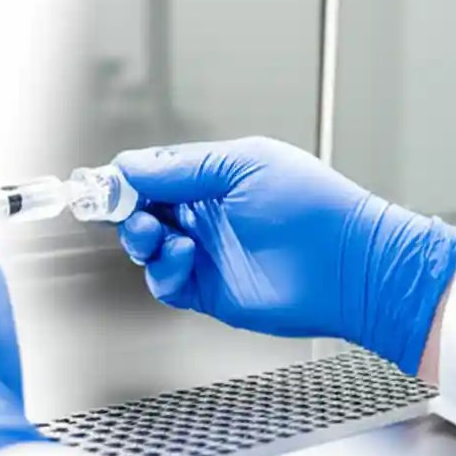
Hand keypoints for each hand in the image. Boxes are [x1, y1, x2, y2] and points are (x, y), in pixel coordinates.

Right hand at [114, 137, 455, 373]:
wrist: (350, 266)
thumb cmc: (316, 208)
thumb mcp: (244, 165)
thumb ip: (182, 167)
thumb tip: (131, 165)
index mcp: (216, 177)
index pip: (156, 174)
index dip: (127, 178)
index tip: (105, 181)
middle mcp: (209, 215)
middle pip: (144, 211)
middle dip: (127, 210)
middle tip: (124, 209)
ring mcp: (208, 253)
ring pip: (149, 248)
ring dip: (144, 239)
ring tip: (160, 234)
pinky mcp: (210, 290)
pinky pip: (166, 281)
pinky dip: (164, 269)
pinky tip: (182, 256)